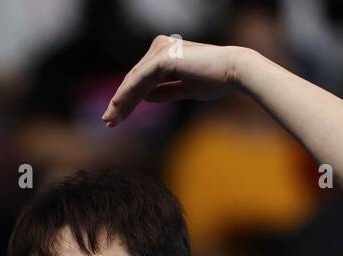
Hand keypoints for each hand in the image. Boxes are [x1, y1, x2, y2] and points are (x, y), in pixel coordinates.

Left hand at [101, 36, 243, 126]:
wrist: (234, 71)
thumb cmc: (216, 79)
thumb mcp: (185, 89)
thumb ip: (165, 92)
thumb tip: (144, 98)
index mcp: (167, 52)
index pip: (143, 79)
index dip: (129, 100)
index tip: (118, 118)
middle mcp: (161, 47)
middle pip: (135, 79)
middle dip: (120, 102)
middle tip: (108, 122)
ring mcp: (161, 50)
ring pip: (134, 80)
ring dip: (120, 101)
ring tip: (109, 120)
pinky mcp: (164, 57)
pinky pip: (140, 79)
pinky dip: (127, 93)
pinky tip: (117, 106)